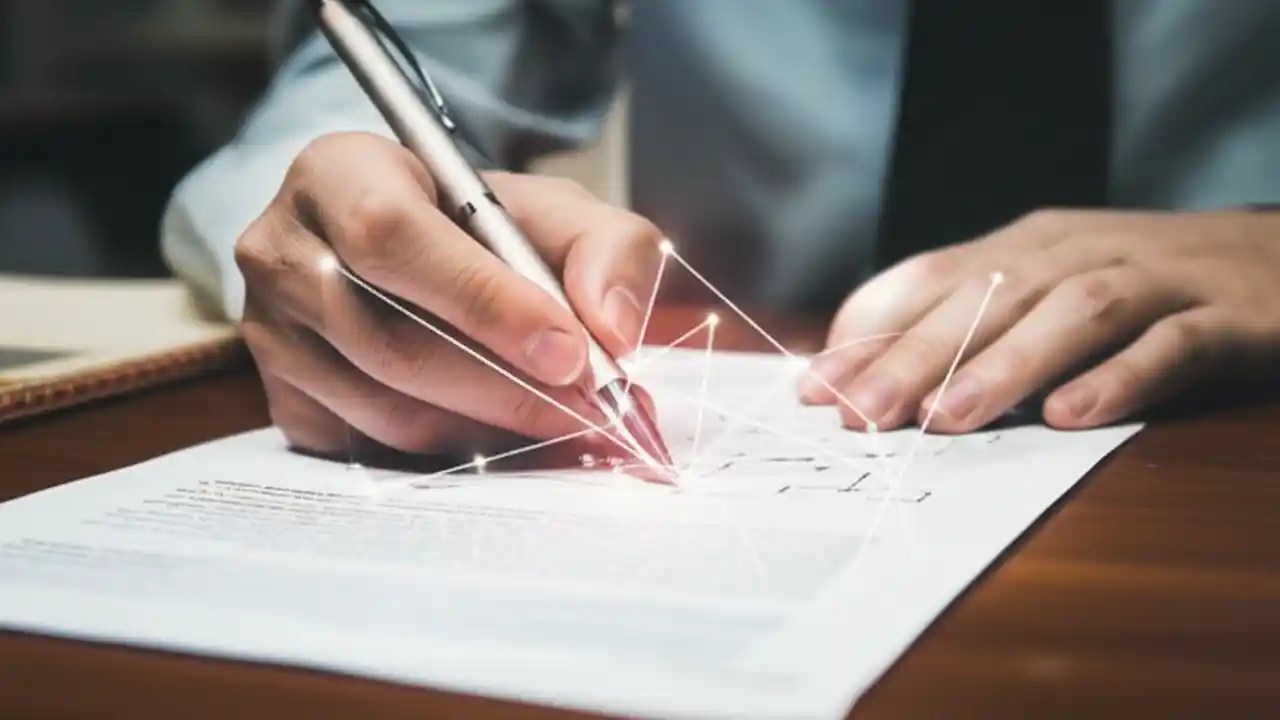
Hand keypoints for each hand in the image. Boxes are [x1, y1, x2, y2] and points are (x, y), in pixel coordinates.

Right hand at [236, 132, 661, 457]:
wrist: (422, 257)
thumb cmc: (485, 229)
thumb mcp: (557, 211)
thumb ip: (608, 250)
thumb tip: (615, 328)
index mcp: (338, 174)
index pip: (394, 238)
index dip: (484, 301)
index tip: (570, 351)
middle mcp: (283, 251)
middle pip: (389, 340)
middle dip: (507, 386)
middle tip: (594, 410)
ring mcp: (272, 336)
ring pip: (385, 409)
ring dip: (491, 428)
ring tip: (567, 423)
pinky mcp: (287, 403)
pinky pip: (374, 449)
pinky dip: (455, 453)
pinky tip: (506, 435)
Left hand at [800, 209, 1279, 431]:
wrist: (1278, 258)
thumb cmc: (1141, 286)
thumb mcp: (1044, 289)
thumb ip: (967, 322)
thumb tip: (862, 369)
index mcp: (1027, 246)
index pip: (931, 277)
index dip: (871, 330)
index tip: (815, 387)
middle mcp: (1080, 251)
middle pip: (988, 298)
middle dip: (914, 357)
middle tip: (860, 416)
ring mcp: (1155, 279)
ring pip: (1072, 312)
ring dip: (1004, 363)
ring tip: (946, 419)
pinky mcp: (1226, 317)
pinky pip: (1170, 344)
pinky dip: (1120, 377)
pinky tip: (1071, 417)